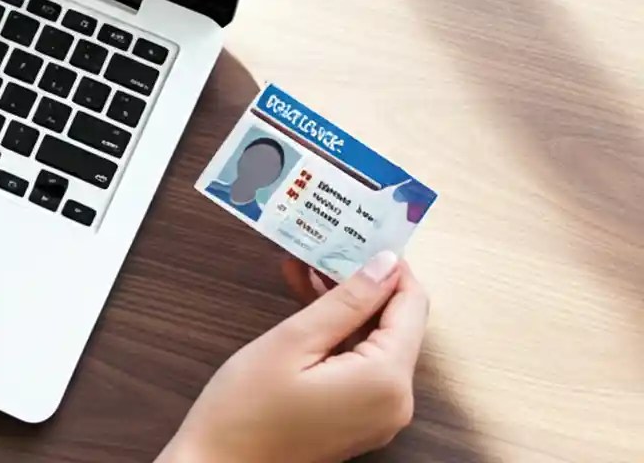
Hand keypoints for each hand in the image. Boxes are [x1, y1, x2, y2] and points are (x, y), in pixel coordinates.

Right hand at [159, 252, 429, 462]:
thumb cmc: (244, 412)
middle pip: (393, 323)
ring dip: (344, 305)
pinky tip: (306, 306)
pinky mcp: (358, 420)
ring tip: (304, 270)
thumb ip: (346, 301)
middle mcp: (394, 402)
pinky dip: (337, 335)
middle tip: (324, 247)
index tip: (362, 234)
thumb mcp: (292, 341)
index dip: (390, 266)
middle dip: (360, 282)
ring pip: (374, 342)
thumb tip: (385, 265)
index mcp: (385, 380)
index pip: (411, 305)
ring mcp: (377, 415)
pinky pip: (360, 365)